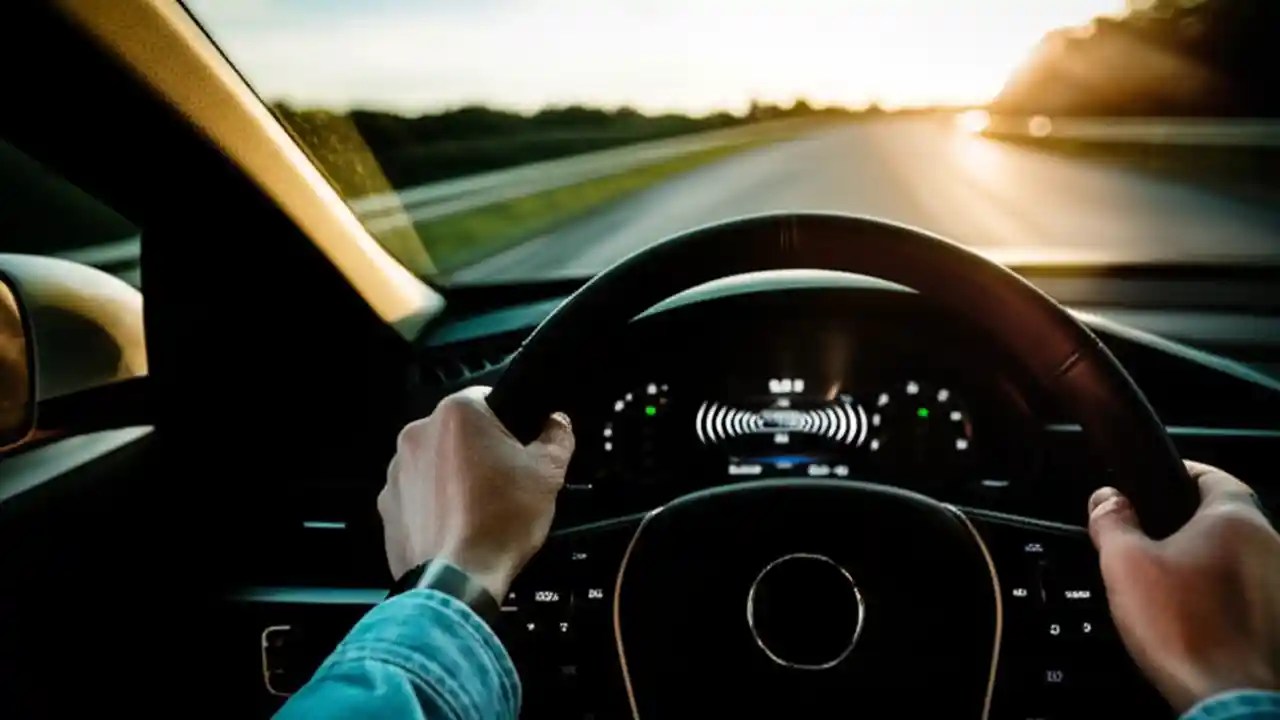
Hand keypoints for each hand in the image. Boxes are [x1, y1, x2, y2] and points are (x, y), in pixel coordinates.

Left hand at [378, 386, 574, 600]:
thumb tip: (557, 422)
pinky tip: (457, 525)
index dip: (512, 424)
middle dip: (482, 452)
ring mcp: (396, 470)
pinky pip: (418, 495)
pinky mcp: (387, 504)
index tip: (522, 449)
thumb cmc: (501, 522)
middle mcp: (418, 432)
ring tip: (480, 510)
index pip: (490, 399)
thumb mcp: (548, 474)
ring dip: (456, 477)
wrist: (457, 580)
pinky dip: (435, 505)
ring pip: (437, 463)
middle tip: (506, 483)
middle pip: (460, 433)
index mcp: (457, 413)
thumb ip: (558, 435)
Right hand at [1089, 461, 1279, 710]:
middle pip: (1225, 519)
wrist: (1231, 698)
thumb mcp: (1124, 563)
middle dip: (1189, 527)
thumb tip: (1106, 499)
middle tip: (1152, 542)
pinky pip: (1250, 594)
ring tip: (1171, 588)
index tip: (1156, 483)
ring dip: (1210, 565)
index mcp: (1235, 517)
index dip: (1178, 475)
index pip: (1210, 474)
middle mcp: (1272, 543)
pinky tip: (1198, 619)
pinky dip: (1226, 598)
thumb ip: (1111, 521)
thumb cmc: (1183, 627)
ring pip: (1239, 559)